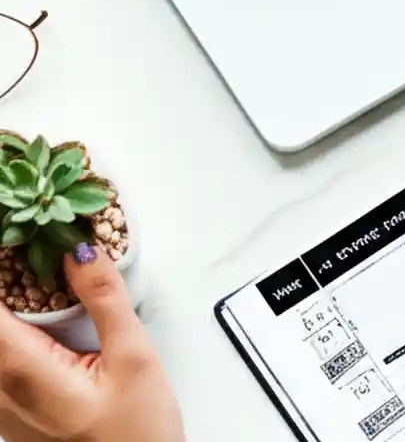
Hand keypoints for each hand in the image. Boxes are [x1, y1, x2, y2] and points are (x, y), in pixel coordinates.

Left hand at [0, 245, 182, 441]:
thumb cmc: (138, 433)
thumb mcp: (134, 358)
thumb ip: (104, 300)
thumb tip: (79, 249)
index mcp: (21, 371)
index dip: (2, 265)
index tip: (18, 234)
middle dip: (10, 283)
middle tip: (35, 246)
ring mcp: (0, 407)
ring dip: (12, 308)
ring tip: (45, 277)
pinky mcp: (11, 414)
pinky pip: (2, 363)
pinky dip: (15, 332)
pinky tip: (45, 318)